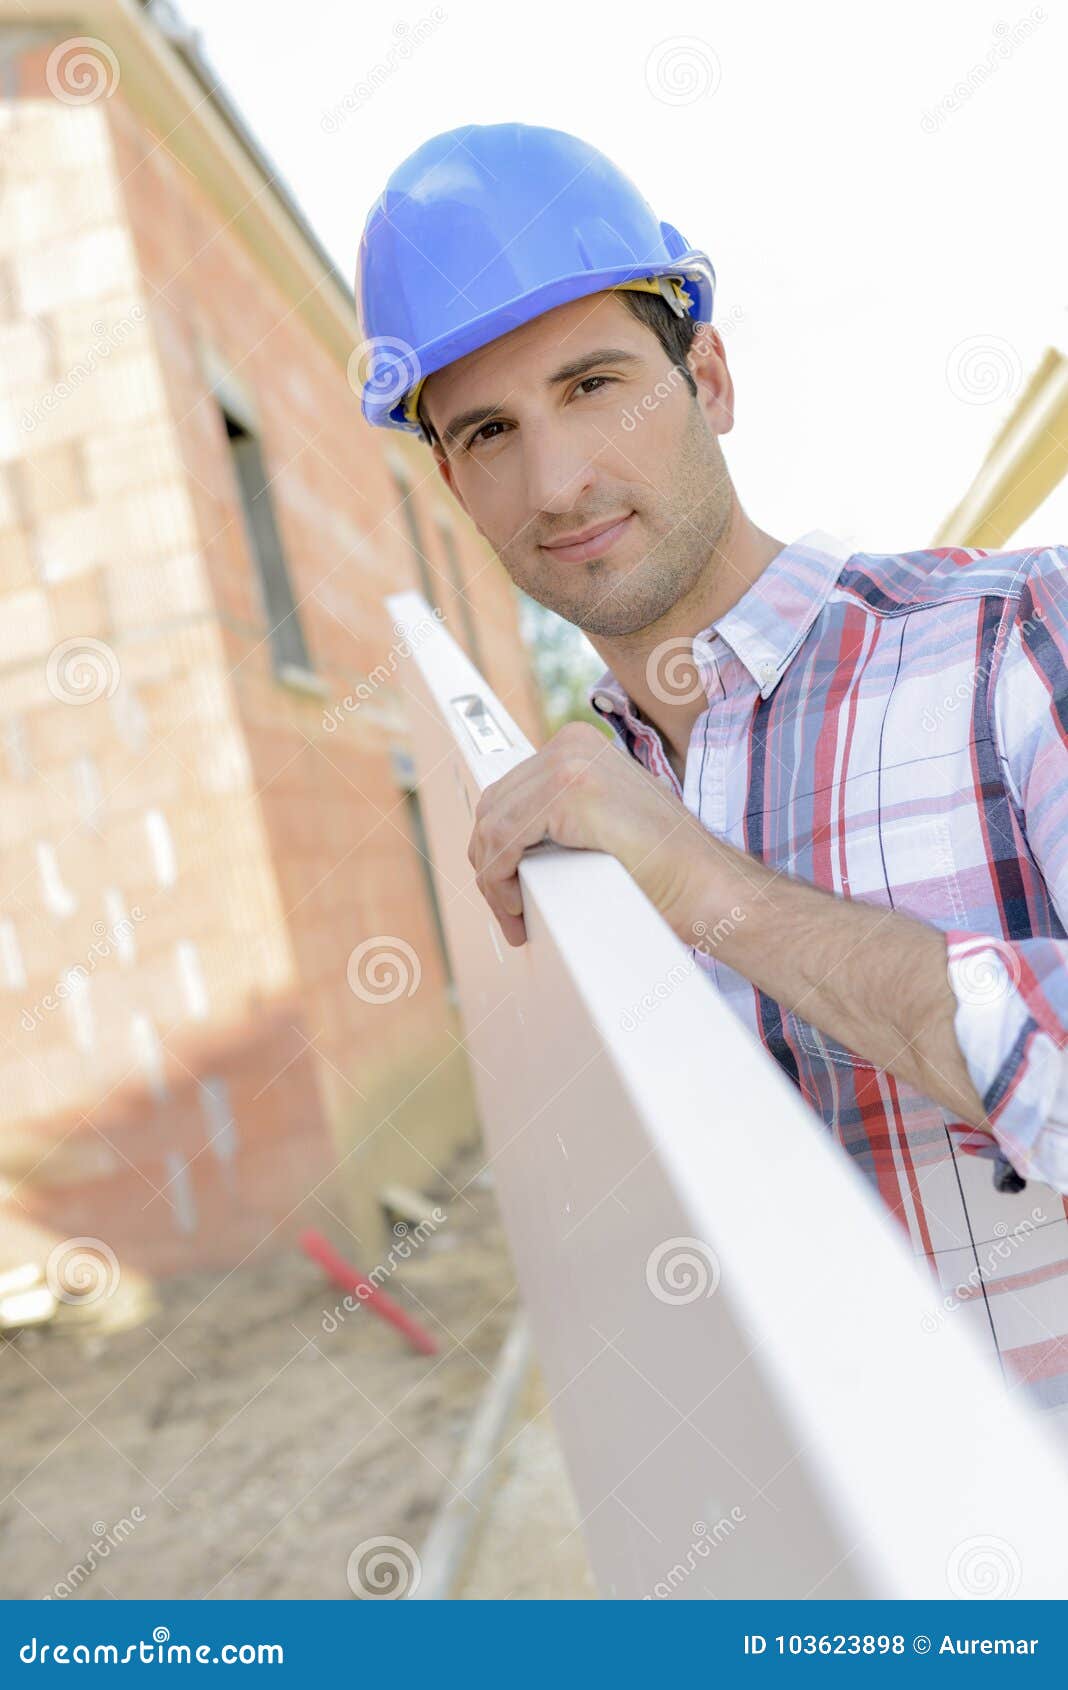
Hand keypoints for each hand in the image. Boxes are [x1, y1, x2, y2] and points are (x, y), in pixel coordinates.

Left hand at [467, 721, 716, 945]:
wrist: (704, 882)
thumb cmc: (663, 865)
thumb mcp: (601, 823)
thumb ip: (561, 816)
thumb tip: (509, 842)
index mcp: (576, 746)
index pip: (508, 794)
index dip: (495, 846)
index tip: (503, 887)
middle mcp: (570, 744)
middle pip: (494, 807)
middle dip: (489, 864)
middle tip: (505, 909)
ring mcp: (569, 762)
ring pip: (492, 825)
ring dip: (493, 878)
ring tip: (512, 914)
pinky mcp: (568, 791)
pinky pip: (504, 838)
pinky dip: (499, 877)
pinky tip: (516, 902)